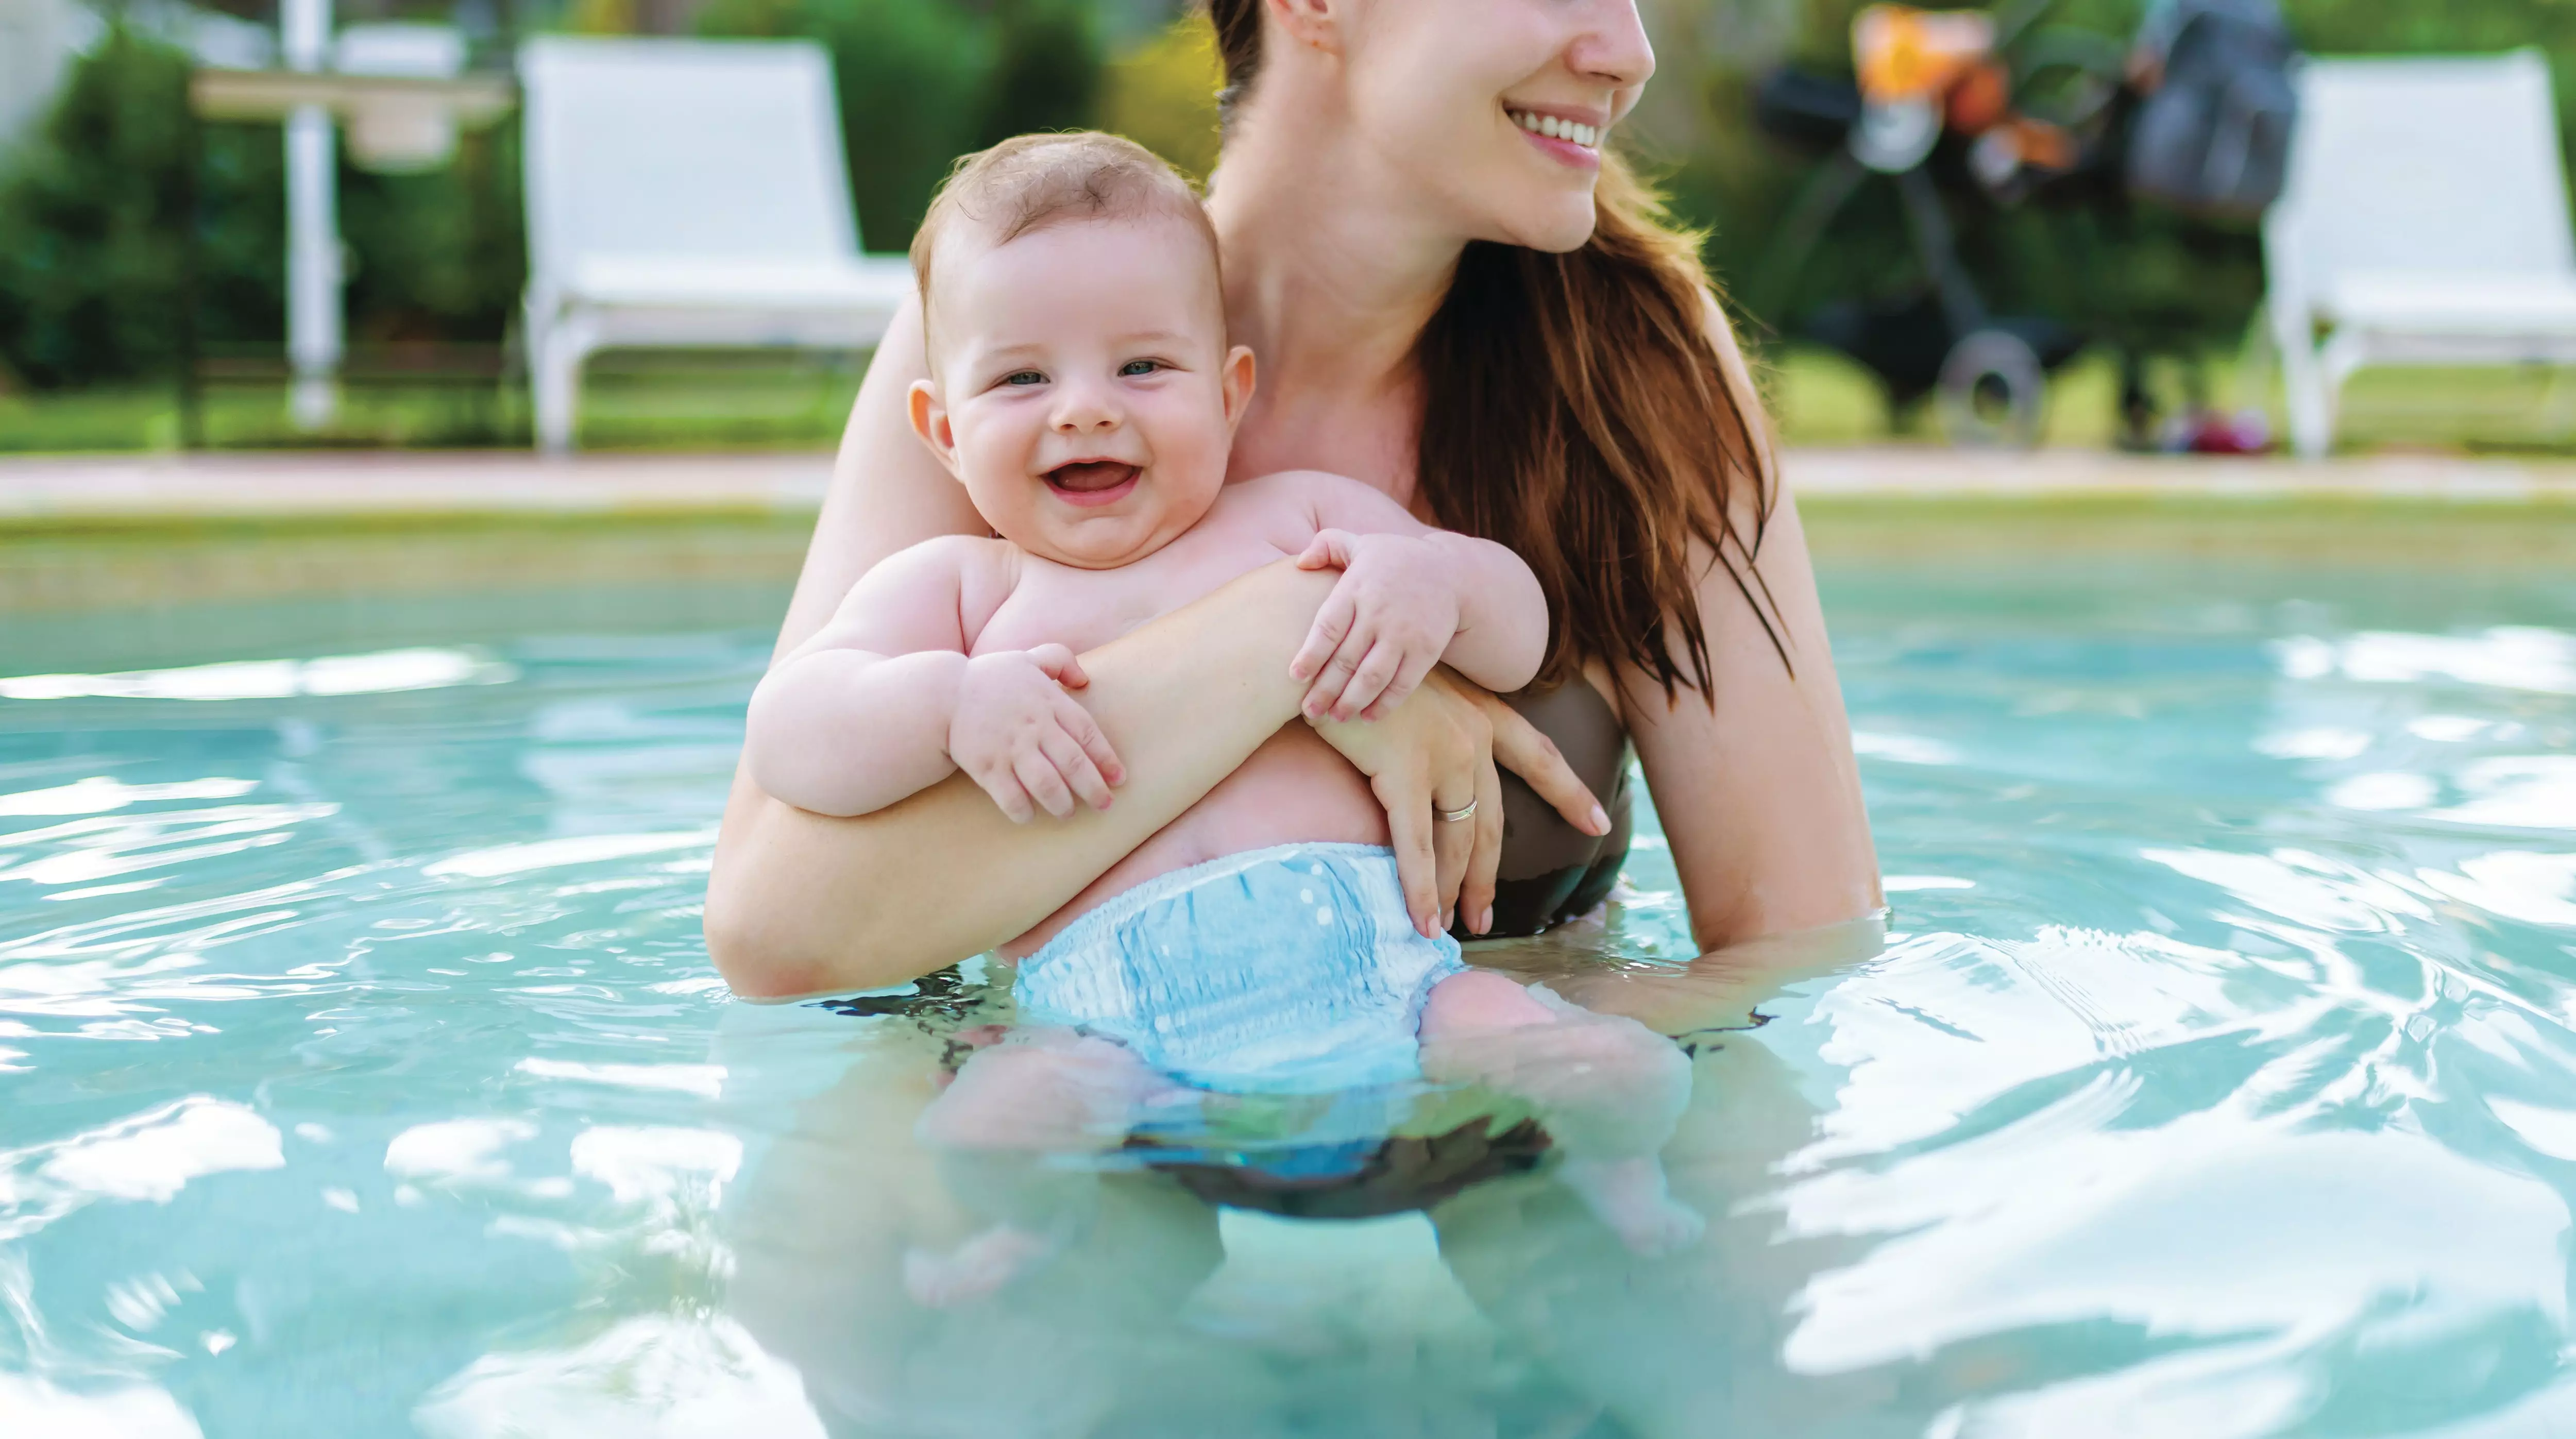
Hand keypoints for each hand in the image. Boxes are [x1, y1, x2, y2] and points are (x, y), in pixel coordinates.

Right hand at [946, 646, 1124, 822]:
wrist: (942, 695)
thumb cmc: (990, 678)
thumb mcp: (1028, 658)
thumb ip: (1060, 660)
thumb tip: (1085, 679)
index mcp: (1048, 701)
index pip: (1087, 733)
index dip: (1107, 759)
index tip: (1119, 779)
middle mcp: (1033, 726)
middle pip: (1073, 763)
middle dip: (1094, 789)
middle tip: (1105, 805)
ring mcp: (1010, 748)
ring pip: (1046, 784)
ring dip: (1062, 804)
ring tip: (1067, 813)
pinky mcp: (987, 767)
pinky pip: (1011, 797)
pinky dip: (1023, 811)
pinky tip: (1029, 815)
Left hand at [1290, 530, 1462, 722]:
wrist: (1452, 573)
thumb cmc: (1396, 560)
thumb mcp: (1362, 542)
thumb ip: (1327, 545)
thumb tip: (1299, 562)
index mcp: (1358, 588)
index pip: (1328, 627)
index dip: (1310, 655)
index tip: (1295, 676)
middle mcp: (1379, 613)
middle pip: (1346, 659)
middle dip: (1325, 690)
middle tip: (1309, 711)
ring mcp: (1404, 634)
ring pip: (1372, 676)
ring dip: (1351, 702)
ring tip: (1335, 717)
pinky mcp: (1426, 651)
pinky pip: (1403, 684)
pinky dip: (1385, 704)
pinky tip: (1368, 716)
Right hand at [1312, 669, 1609, 936]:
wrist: (1316, 647)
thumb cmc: (1354, 674)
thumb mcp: (1413, 696)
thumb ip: (1433, 734)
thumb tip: (1430, 780)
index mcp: (1480, 713)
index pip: (1539, 756)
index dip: (1569, 792)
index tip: (1599, 824)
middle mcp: (1472, 734)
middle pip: (1491, 820)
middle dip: (1487, 875)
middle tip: (1483, 917)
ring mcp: (1443, 752)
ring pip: (1457, 839)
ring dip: (1451, 889)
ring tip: (1447, 926)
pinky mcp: (1404, 768)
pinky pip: (1416, 844)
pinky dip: (1421, 887)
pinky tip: (1424, 919)